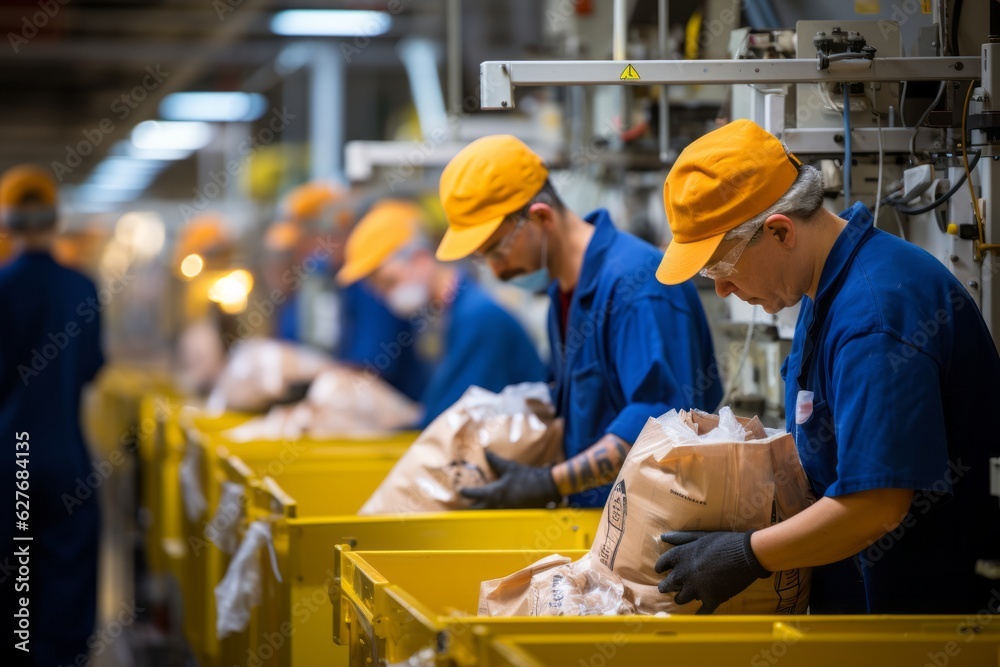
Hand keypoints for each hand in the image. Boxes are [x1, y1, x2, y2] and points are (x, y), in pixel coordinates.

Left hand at [459, 450, 561, 508]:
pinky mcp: (513, 512)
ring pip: (488, 513)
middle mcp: (498, 504)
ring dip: (481, 511)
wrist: (545, 488)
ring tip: (476, 507)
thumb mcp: (509, 467)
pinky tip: (494, 508)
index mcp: (495, 493)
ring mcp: (506, 510)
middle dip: (471, 508)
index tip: (460, 491)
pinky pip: (499, 514)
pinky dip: (493, 511)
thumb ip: (495, 461)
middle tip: (464, 505)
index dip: (466, 492)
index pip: (475, 494)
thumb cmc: (526, 476)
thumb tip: (486, 452)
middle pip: (479, 510)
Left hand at [655, 530, 770, 613]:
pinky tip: (698, 614)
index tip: (661, 571)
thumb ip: (681, 538)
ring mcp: (696, 588)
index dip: (661, 568)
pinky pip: (701, 611)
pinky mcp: (711, 599)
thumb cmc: (724, 541)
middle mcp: (684, 573)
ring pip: (680, 599)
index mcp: (681, 556)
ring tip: (683, 597)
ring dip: (681, 598)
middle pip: (667, 585)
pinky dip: (699, 613)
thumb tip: (663, 537)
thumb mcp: (701, 536)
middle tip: (666, 588)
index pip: (662, 564)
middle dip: (666, 587)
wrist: (747, 554)